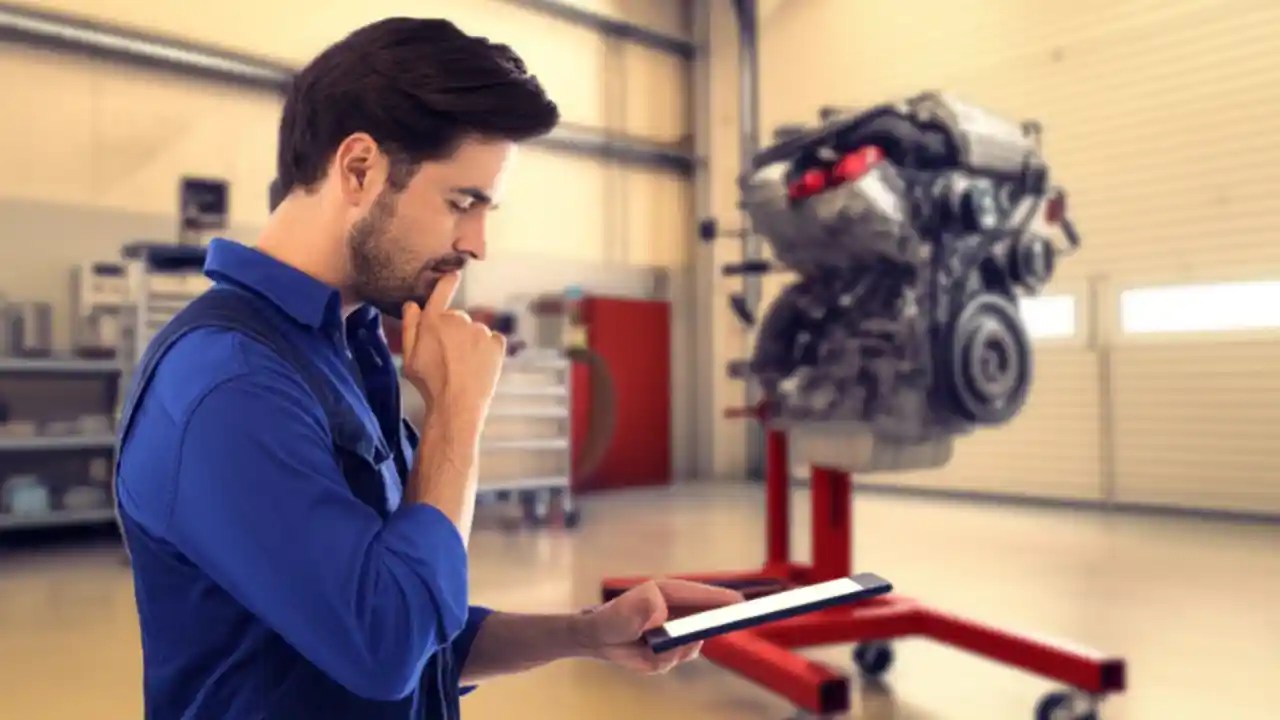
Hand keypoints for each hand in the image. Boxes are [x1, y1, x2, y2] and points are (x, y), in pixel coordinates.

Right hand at [400, 274, 506, 433]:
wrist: (457, 405)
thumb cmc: (429, 384)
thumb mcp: (408, 358)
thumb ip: (409, 327)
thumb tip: (412, 304)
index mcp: (433, 321)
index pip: (441, 291)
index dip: (447, 282)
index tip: (453, 275)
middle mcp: (458, 320)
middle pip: (456, 319)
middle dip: (452, 332)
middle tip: (447, 358)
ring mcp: (480, 331)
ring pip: (475, 332)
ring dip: (470, 343)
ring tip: (463, 367)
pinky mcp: (497, 344)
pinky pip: (493, 341)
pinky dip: (488, 350)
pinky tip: (479, 366)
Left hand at [575, 579, 744, 673]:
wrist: (597, 639)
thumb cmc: (610, 618)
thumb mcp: (621, 611)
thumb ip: (639, 608)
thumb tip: (660, 614)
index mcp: (669, 594)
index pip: (702, 595)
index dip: (723, 598)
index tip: (741, 604)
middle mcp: (677, 612)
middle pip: (706, 618)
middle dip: (711, 626)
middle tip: (709, 632)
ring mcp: (675, 632)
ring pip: (691, 645)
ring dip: (676, 650)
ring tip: (653, 648)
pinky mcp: (670, 651)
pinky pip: (675, 659)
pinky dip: (662, 660)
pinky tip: (646, 656)